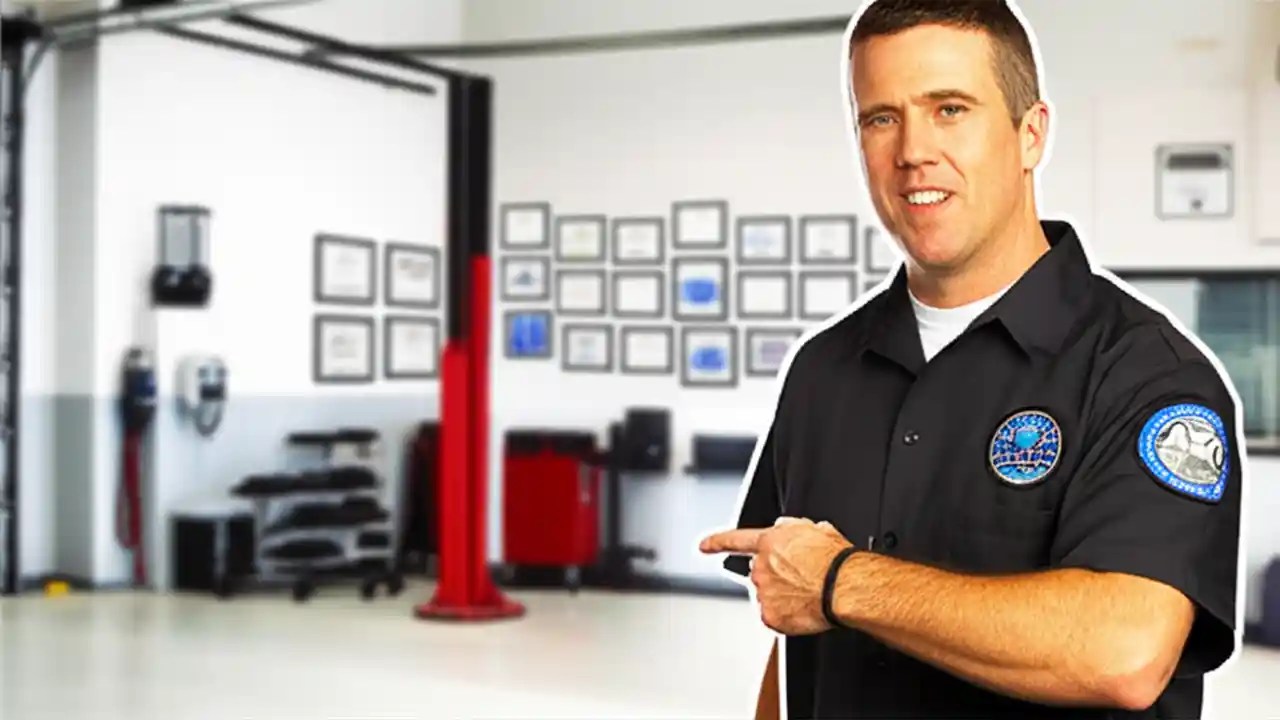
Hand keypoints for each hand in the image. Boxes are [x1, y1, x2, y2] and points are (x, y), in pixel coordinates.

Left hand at [700, 517, 853, 634]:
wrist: (843, 586)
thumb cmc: (834, 559)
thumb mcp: (814, 529)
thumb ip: (791, 529)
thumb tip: (786, 530)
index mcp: (770, 544)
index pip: (735, 540)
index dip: (717, 542)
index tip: (703, 546)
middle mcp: (760, 568)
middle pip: (759, 573)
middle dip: (775, 576)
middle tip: (801, 579)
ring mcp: (763, 594)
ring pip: (768, 596)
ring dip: (782, 596)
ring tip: (808, 594)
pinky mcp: (771, 617)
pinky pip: (775, 617)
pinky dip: (787, 616)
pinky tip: (804, 610)